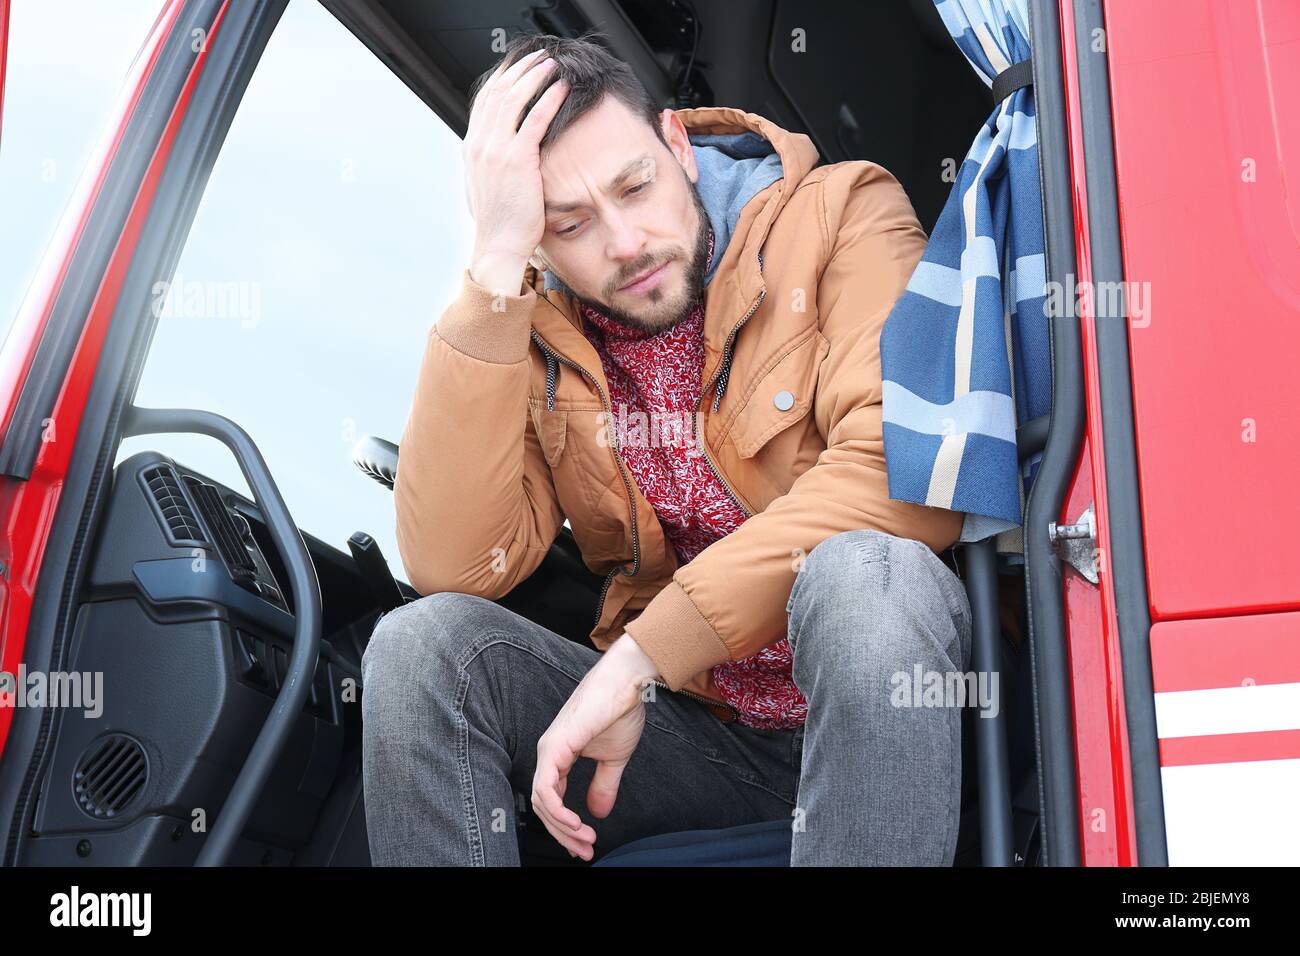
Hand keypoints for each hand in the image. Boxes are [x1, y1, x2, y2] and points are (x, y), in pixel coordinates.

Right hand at [462, 48, 569, 291]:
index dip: (502, 78)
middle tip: (538, 57)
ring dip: (534, 76)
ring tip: (551, 65)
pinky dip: (548, 98)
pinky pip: (534, 119)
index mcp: (472, 148)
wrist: (499, 245)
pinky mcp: (517, 159)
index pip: (484, 101)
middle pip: (497, 92)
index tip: (518, 66)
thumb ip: (492, 164)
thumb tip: (501, 154)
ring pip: (514, 98)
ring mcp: (496, 150)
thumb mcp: (487, 186)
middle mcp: (479, 144)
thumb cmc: (500, 222)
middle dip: (519, 69)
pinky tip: (560, 88)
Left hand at [531, 634, 659, 860]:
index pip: (551, 799)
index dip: (564, 826)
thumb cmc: (619, 710)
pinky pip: (546, 790)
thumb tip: (598, 812)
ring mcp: (549, 750)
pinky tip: (576, 822)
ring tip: (584, 840)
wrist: (626, 683)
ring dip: (563, 828)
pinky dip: (558, 811)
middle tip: (585, 851)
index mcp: (559, 755)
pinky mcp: (555, 747)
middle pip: (544, 806)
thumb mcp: (614, 758)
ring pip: (542, 802)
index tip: (584, 844)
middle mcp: (549, 754)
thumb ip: (603, 785)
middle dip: (564, 834)